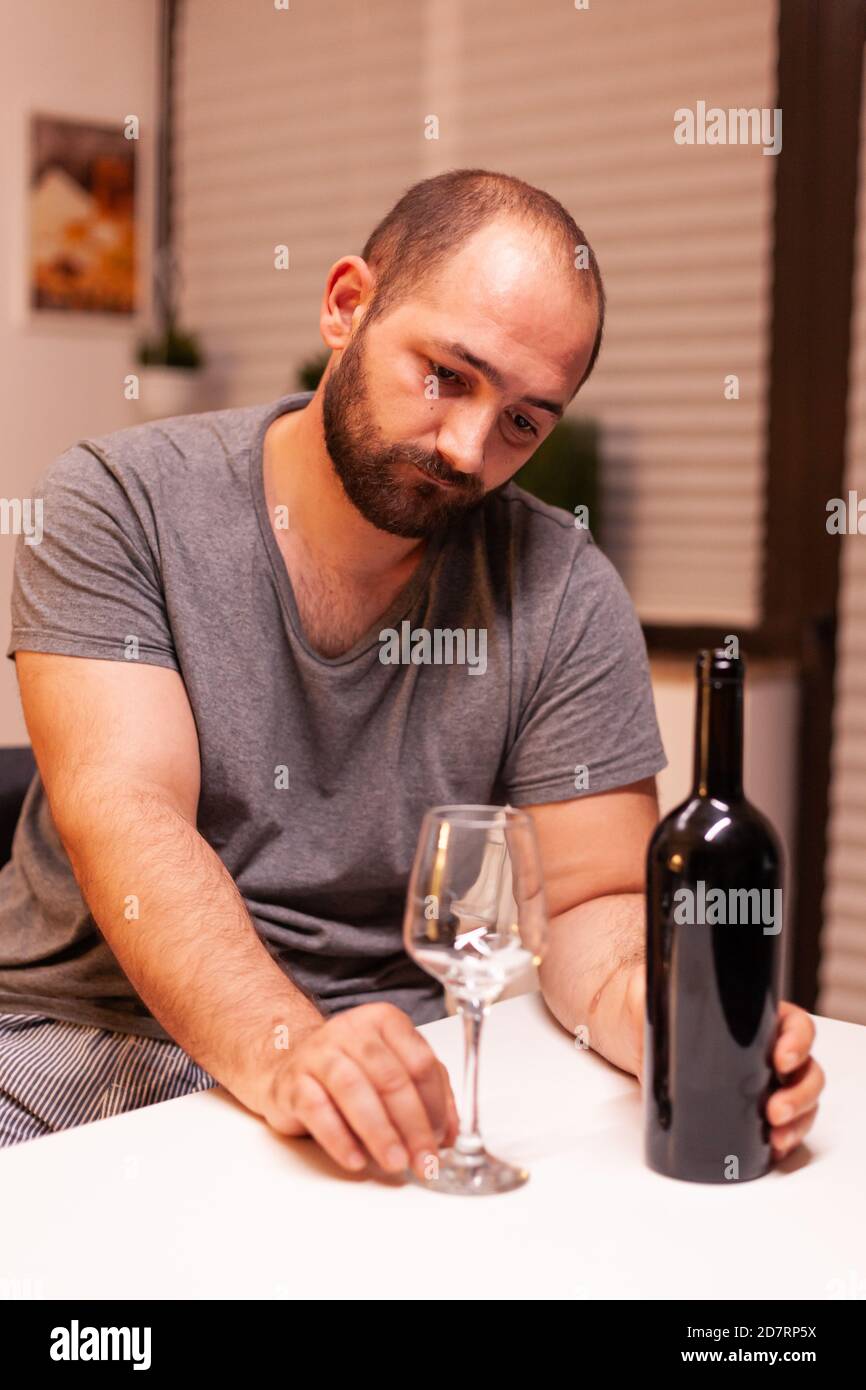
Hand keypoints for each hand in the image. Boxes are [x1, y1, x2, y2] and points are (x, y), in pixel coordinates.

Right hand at [260, 1002, 459, 1177]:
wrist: (290, 1065)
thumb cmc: (352, 1068)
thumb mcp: (394, 1070)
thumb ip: (429, 1095)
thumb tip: (450, 1134)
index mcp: (385, 1022)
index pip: (420, 1062)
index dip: (436, 1105)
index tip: (441, 1139)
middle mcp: (351, 1030)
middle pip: (391, 1078)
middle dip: (413, 1126)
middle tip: (424, 1161)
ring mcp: (319, 1053)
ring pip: (354, 1090)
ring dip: (380, 1133)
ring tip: (396, 1163)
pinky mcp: (292, 1082)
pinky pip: (317, 1109)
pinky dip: (340, 1139)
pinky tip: (356, 1160)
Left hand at [623, 969, 824, 1160]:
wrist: (630, 1032)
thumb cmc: (647, 1005)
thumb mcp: (648, 992)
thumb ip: (646, 989)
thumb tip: (643, 992)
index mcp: (754, 1014)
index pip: (794, 1025)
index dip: (798, 1042)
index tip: (781, 1059)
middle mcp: (764, 1047)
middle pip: (805, 1070)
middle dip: (799, 1094)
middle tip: (775, 1110)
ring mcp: (758, 1079)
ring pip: (799, 1099)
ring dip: (797, 1120)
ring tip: (776, 1136)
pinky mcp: (744, 1107)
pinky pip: (780, 1124)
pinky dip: (784, 1138)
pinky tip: (773, 1148)